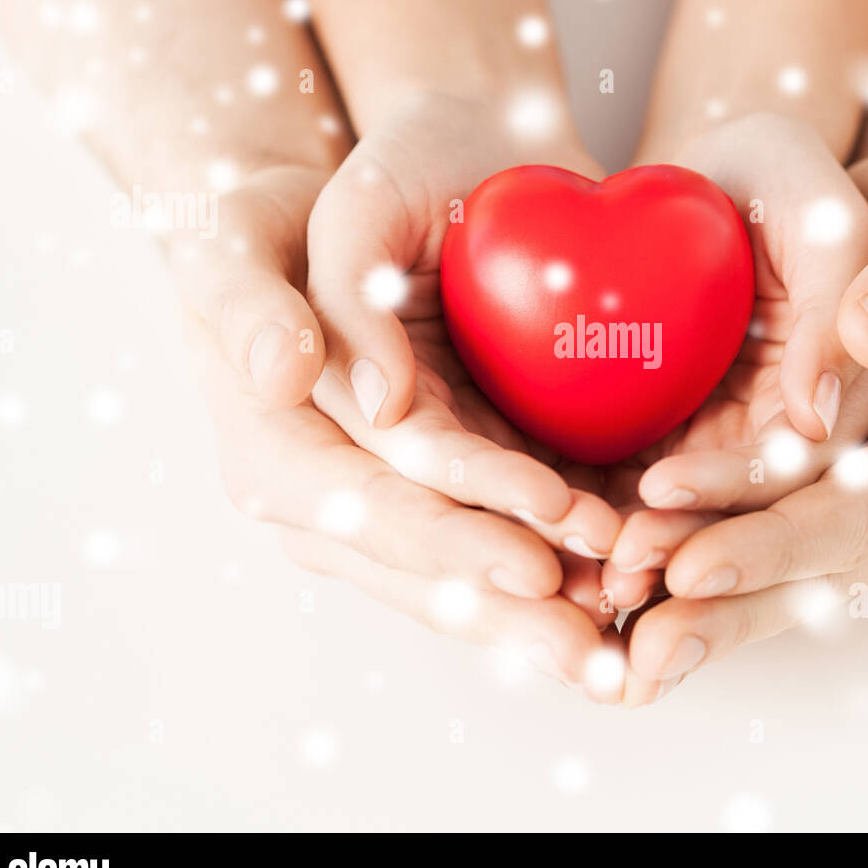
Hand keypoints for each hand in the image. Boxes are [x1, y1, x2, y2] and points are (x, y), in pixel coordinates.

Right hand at [303, 91, 624, 624]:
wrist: (315, 218)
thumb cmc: (265, 225)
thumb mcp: (237, 241)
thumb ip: (253, 309)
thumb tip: (313, 386)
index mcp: (274, 459)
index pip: (375, 511)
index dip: (460, 541)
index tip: (542, 564)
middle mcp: (327, 504)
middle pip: (429, 571)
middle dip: (517, 613)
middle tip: (601, 650)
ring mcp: (386, 503)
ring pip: (469, 575)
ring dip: (548, 608)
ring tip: (630, 631)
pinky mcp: (437, 487)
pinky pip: (496, 535)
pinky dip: (558, 561)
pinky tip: (624, 580)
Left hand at [617, 155, 867, 698]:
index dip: (778, 542)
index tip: (690, 563)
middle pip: (817, 575)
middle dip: (726, 610)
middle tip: (636, 645)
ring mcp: (856, 515)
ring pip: (778, 585)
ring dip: (698, 615)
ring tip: (611, 636)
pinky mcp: (799, 508)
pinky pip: (747, 558)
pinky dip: (687, 589)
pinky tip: (619, 605)